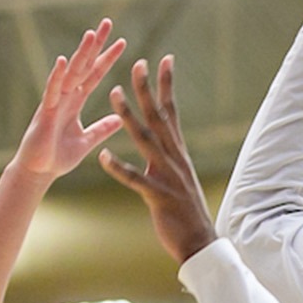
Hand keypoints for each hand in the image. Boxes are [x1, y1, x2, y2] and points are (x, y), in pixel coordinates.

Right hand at [11, 20, 126, 180]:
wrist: (38, 173)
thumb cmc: (57, 158)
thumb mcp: (86, 142)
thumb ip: (101, 129)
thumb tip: (120, 119)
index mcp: (75, 102)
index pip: (95, 75)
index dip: (107, 58)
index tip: (122, 42)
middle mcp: (65, 97)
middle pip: (83, 66)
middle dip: (95, 45)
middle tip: (107, 23)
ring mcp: (54, 103)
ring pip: (70, 73)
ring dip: (80, 54)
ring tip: (91, 35)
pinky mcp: (45, 113)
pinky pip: (52, 92)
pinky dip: (57, 77)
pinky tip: (63, 62)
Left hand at [99, 56, 217, 263]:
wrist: (199, 243)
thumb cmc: (185, 213)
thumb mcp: (176, 179)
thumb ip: (167, 160)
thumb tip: (160, 147)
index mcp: (177, 153)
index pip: (172, 112)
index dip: (167, 85)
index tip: (164, 59)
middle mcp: (174, 159)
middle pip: (159, 117)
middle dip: (147, 89)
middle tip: (137, 62)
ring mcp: (168, 177)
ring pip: (146, 140)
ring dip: (128, 116)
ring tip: (113, 94)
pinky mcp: (158, 197)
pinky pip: (136, 179)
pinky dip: (119, 168)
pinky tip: (103, 157)